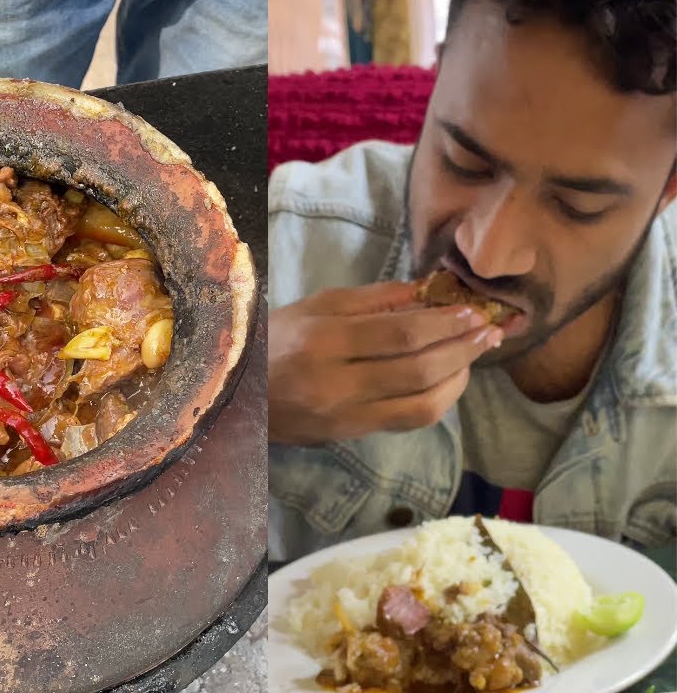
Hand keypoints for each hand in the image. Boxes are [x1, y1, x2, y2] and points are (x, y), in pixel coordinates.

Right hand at [268, 281, 502, 444]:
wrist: (238, 394)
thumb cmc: (275, 340)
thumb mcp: (315, 306)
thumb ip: (373, 298)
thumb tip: (429, 290)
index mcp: (323, 339)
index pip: (400, 334)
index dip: (445, 323)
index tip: (473, 311)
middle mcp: (335, 382)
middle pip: (418, 369)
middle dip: (462, 349)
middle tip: (488, 332)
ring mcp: (344, 415)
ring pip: (421, 404)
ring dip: (459, 379)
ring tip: (475, 355)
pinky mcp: (350, 435)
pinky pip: (407, 421)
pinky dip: (438, 401)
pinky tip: (449, 381)